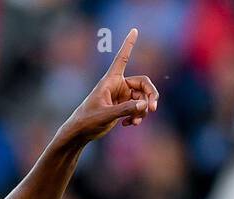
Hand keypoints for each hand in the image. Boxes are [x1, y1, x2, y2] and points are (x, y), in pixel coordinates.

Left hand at [63, 28, 158, 144]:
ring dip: (143, 110)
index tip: (134, 30)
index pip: (122, 59)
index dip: (128, 44)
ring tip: (134, 122)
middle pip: (144, 84)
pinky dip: (137, 116)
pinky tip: (128, 124)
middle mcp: (118, 86)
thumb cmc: (87, 121)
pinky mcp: (123, 106)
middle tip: (152, 108)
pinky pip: (138, 108)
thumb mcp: (105, 115)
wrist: (80, 133)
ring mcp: (122, 96)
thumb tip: (145, 105)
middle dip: (151, 95)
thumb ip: (125, 110)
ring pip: (143, 98)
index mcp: (110, 81)